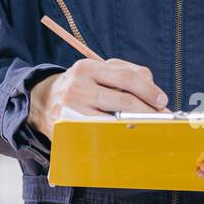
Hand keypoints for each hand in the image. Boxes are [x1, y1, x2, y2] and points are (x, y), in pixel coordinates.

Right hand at [27, 58, 168, 140]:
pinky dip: (118, 135)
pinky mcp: (69, 126)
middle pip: (124, 98)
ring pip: (115, 119)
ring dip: (137, 125)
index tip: (162, 100)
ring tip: (149, 128)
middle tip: (161, 118)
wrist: (41, 100)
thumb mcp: (96, 71)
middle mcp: (79, 85)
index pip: (126, 76)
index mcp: (88, 67)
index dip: (148, 89)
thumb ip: (124, 72)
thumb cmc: (79, 86)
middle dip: (148, 110)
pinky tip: (128, 136)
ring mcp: (74, 108)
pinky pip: (101, 133)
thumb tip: (151, 87)